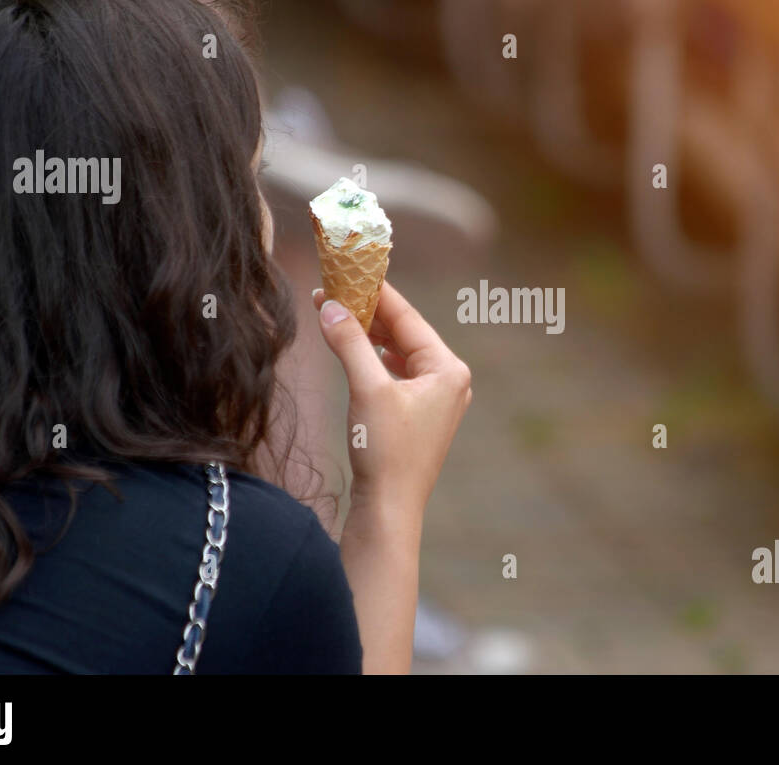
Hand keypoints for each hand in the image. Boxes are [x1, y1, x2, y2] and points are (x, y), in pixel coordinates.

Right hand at [313, 282, 471, 522]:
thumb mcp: (366, 389)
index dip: (375, 292)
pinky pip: (395, 374)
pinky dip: (372, 359)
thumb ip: (350, 342)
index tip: (348, 270)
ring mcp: (436, 400)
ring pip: (398, 353)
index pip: (408, 317)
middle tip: (332, 291)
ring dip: (367, 335)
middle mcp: (449, 381)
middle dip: (368, 313)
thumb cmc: (385, 451)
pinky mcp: (418, 416)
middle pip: (404, 333)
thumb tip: (328, 305)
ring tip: (334, 314)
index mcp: (448, 369)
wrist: (389, 509)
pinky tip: (353, 348)